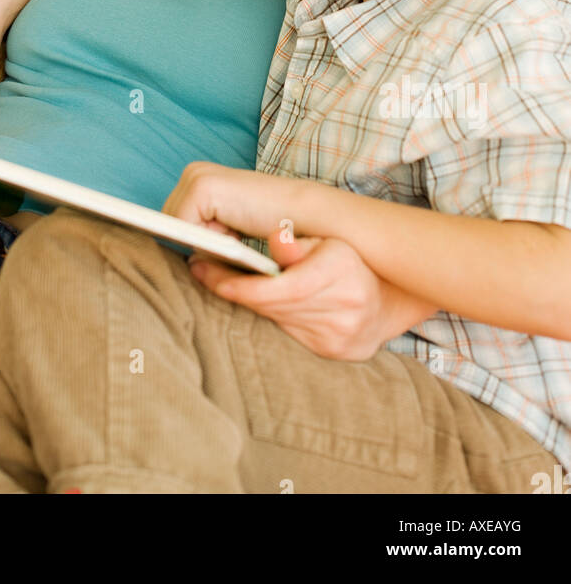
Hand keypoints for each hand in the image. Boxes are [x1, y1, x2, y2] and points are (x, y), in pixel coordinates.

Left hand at [163, 161, 302, 239]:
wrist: (302, 212)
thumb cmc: (266, 226)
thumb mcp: (224, 229)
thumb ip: (199, 232)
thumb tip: (170, 246)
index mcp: (196, 178)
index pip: (170, 221)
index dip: (188, 241)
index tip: (205, 252)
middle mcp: (192, 171)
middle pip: (168, 224)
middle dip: (196, 241)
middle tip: (231, 238)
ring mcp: (196, 175)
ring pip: (174, 228)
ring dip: (202, 242)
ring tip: (233, 235)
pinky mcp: (202, 186)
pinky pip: (183, 227)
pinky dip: (205, 239)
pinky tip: (232, 232)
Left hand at [165, 162, 435, 358]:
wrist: (391, 300)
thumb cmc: (353, 260)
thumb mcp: (329, 240)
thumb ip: (298, 243)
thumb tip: (278, 240)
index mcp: (339, 275)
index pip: (276, 288)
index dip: (236, 283)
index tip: (205, 270)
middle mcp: (340, 310)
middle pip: (269, 305)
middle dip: (232, 288)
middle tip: (201, 269)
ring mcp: (337, 337)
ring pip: (275, 319)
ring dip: (246, 302)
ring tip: (217, 279)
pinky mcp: (332, 352)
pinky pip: (287, 332)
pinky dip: (268, 315)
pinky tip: (251, 299)